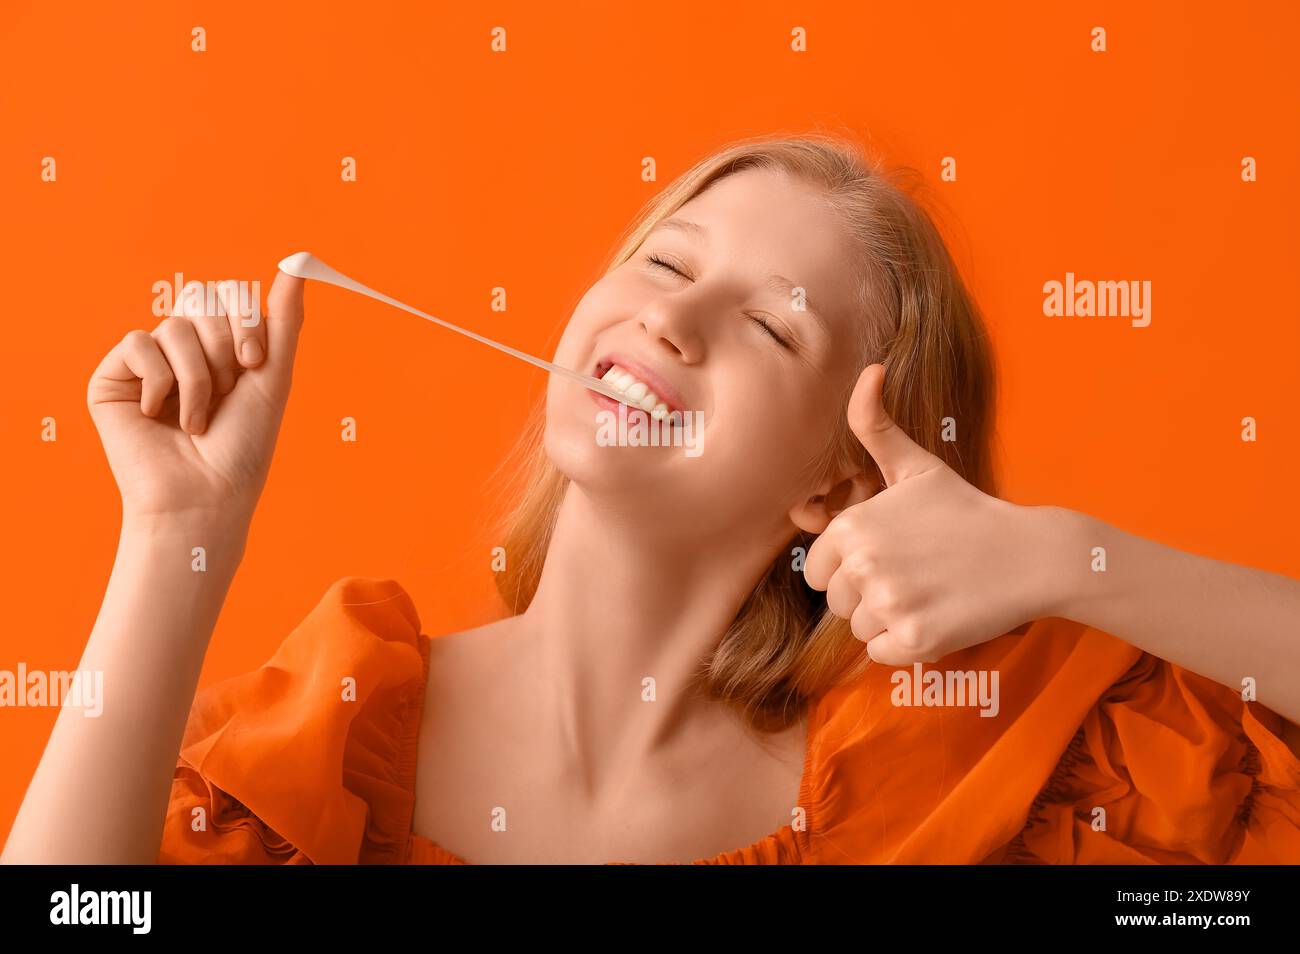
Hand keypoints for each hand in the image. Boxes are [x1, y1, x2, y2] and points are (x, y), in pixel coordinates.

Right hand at [86, 271, 306, 528]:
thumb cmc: (243, 445)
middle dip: (223, 347)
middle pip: (201, 300)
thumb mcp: (273, 375)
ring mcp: (146, 363)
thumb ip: (283, 319)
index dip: (246, 324)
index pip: (229, 296)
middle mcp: (183, 350)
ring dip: (198, 377)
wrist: (207, 495)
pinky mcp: (113, 378)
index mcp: (220, 348)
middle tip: (227, 392)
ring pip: (174, 325)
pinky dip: (161, 382)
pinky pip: (139, 344)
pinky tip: (158, 415)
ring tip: (196, 418)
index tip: (254, 365)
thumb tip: (299, 262)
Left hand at [803, 364, 1067, 665]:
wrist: (1030, 553)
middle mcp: (863, 566)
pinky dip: (906, 644)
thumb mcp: (916, 465)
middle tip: (915, 573)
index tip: (890, 555)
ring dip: (888, 620)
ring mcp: (890, 605)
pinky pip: (882, 655)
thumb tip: (869, 370)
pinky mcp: (915, 641)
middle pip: (836, 604)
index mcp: (851, 528)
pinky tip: (938, 614)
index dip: (849, 567)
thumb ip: (875, 425)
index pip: (817, 571)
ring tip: (929, 591)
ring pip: (859, 631)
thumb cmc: (966, 509)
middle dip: (868, 595)